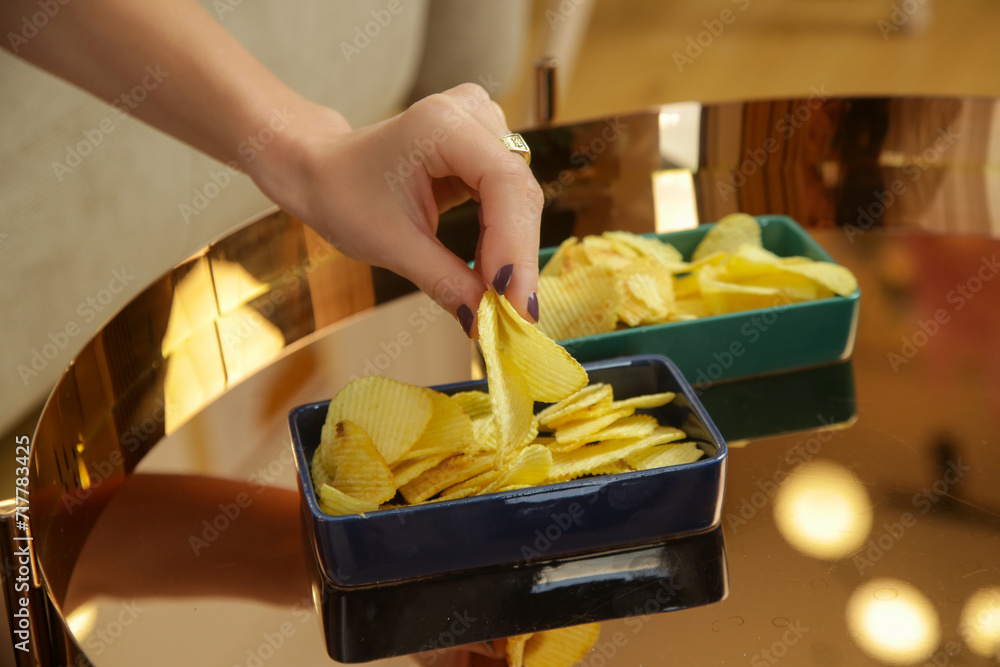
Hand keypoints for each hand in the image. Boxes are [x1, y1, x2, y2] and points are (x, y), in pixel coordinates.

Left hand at [252, 84, 543, 337]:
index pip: (503, 182)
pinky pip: (510, 200)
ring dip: (514, 251)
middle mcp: (470, 114)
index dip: (515, 244)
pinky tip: (493, 273)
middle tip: (514, 314)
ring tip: (500, 298)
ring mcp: (482, 126)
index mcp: (441, 125)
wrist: (323, 172)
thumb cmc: (345, 197)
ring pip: (520, 199)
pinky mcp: (486, 149)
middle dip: (517, 257)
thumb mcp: (393, 246)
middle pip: (518, 191)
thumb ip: (446, 282)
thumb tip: (488, 323)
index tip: (515, 302)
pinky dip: (506, 240)